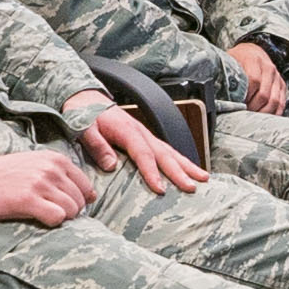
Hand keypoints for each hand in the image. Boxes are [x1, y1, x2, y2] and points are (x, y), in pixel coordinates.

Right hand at [0, 151, 95, 224]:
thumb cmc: (3, 175)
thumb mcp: (36, 164)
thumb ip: (60, 174)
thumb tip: (89, 195)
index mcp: (56, 159)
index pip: (85, 186)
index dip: (79, 200)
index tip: (65, 206)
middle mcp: (51, 169)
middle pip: (80, 200)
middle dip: (70, 212)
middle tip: (51, 213)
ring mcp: (41, 183)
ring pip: (72, 210)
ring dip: (61, 218)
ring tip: (43, 215)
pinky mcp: (28, 199)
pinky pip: (57, 217)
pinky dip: (51, 222)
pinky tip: (38, 218)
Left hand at [71, 107, 206, 195]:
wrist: (88, 99)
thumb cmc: (84, 115)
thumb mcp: (84, 129)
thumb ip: (97, 146)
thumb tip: (111, 165)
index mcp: (127, 131)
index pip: (143, 154)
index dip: (152, 172)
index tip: (161, 189)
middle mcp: (142, 132)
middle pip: (164, 154)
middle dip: (179, 172)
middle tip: (192, 187)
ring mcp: (147, 135)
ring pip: (171, 152)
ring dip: (187, 166)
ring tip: (204, 179)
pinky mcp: (147, 138)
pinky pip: (167, 151)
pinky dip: (182, 161)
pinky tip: (191, 171)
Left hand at [229, 40, 288, 115]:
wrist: (253, 51)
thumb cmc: (240, 59)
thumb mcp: (231, 62)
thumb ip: (228, 76)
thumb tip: (220, 94)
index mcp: (254, 61)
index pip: (254, 81)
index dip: (246, 97)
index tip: (237, 105)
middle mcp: (269, 69)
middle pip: (264, 95)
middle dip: (253, 108)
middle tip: (243, 115)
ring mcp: (277, 77)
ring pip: (275, 101)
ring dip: (263, 113)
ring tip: (252, 118)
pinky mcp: (282, 85)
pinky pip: (281, 103)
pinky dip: (274, 113)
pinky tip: (264, 117)